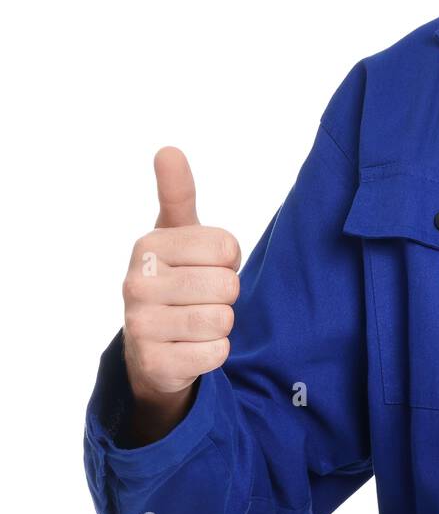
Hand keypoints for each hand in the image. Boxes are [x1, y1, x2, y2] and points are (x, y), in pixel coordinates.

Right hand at [121, 147, 240, 425]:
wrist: (152, 348)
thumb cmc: (175, 278)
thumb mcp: (176, 234)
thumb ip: (177, 192)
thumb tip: (168, 149)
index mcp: (147, 245)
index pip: (226, 247)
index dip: (228, 260)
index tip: (204, 266)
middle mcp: (135, 283)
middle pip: (227, 285)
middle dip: (225, 295)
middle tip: (201, 299)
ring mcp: (140, 326)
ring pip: (222, 320)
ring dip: (221, 324)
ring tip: (195, 322)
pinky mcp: (154, 364)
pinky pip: (216, 353)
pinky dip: (214, 353)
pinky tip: (191, 349)